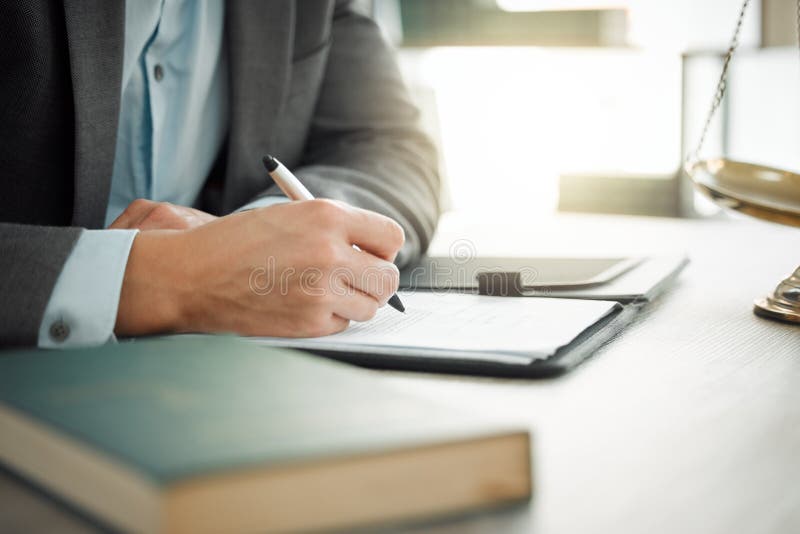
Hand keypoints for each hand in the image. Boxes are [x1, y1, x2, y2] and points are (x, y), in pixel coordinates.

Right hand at [115, 199, 403, 337]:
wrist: (192, 276)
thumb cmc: (236, 243)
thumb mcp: (290, 215)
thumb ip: (335, 229)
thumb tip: (373, 252)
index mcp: (327, 216)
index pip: (391, 236)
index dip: (383, 248)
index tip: (372, 253)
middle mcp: (330, 252)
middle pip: (388, 277)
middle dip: (377, 280)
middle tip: (357, 279)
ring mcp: (322, 291)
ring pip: (370, 306)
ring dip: (355, 301)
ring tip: (325, 291)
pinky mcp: (310, 323)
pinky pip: (342, 324)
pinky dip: (330, 318)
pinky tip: (302, 305)